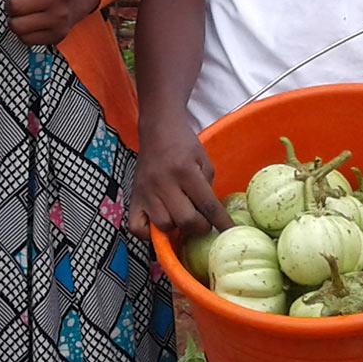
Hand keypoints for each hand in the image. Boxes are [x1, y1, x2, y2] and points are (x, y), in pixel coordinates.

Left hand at [0, 0, 99, 45]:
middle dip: (9, 4)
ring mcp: (59, 19)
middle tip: (13, 3)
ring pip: (17, 25)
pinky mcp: (57, 35)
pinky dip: (23, 33)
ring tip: (20, 15)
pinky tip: (29, 25)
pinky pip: (26, 39)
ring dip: (13, 20)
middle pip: (15, 5)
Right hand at [128, 109, 227, 239]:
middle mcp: (164, 183)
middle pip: (186, 220)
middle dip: (199, 227)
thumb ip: (207, 189)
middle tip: (202, 222)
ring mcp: (146, 192)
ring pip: (163, 225)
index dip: (221, 223)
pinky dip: (148, 233)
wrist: (157, 128)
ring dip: (176, 228)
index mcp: (186, 172)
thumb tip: (209, 216)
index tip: (229, 233)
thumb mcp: (204, 162)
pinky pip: (136, 227)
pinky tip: (158, 226)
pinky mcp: (133, 197)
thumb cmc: (183, 144)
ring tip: (180, 218)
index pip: (208, 205)